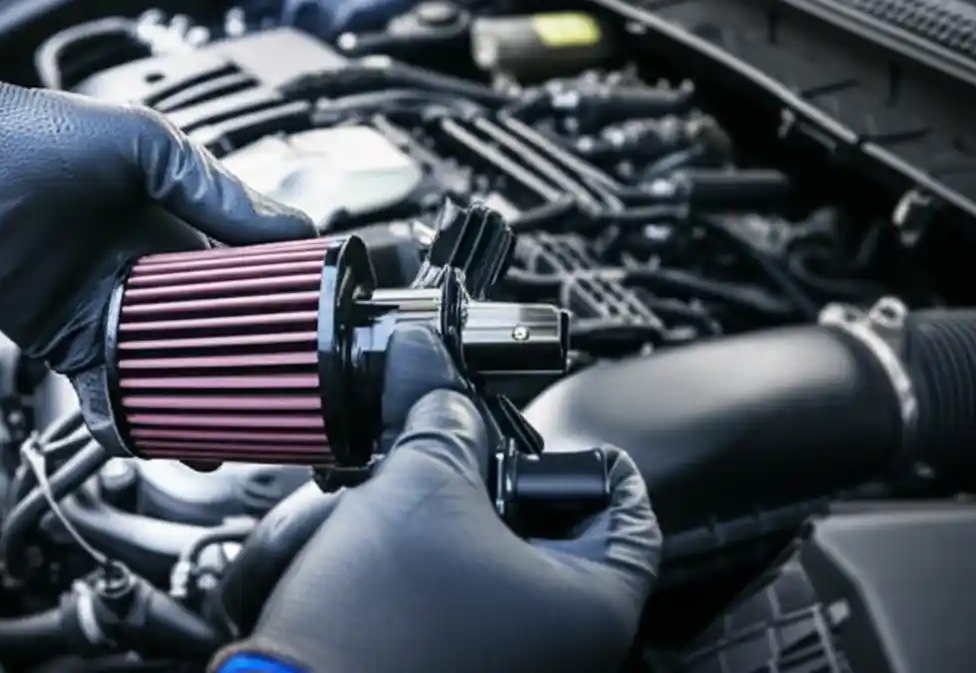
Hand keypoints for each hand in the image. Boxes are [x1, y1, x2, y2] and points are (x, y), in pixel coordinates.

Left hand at [0, 59, 314, 449]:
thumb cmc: (47, 138)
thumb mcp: (148, 148)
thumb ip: (216, 192)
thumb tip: (292, 230)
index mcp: (180, 231)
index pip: (244, 279)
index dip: (276, 307)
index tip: (309, 336)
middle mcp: (152, 279)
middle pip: (213, 338)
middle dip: (241, 373)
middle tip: (276, 403)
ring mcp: (113, 315)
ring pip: (166, 374)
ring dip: (194, 407)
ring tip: (221, 439)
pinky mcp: (70, 342)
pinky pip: (106, 392)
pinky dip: (129, 420)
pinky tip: (153, 434)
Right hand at [213, 325, 661, 672]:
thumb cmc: (375, 626)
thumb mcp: (419, 490)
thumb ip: (439, 419)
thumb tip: (429, 361)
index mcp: (591, 607)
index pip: (628, 512)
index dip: (587, 457)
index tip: (546, 432)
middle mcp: (565, 645)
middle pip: (563, 532)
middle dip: (510, 480)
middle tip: (470, 448)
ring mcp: (512, 659)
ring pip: (509, 563)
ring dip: (469, 516)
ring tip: (424, 482)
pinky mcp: (460, 662)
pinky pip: (471, 596)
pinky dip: (446, 557)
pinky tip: (400, 530)